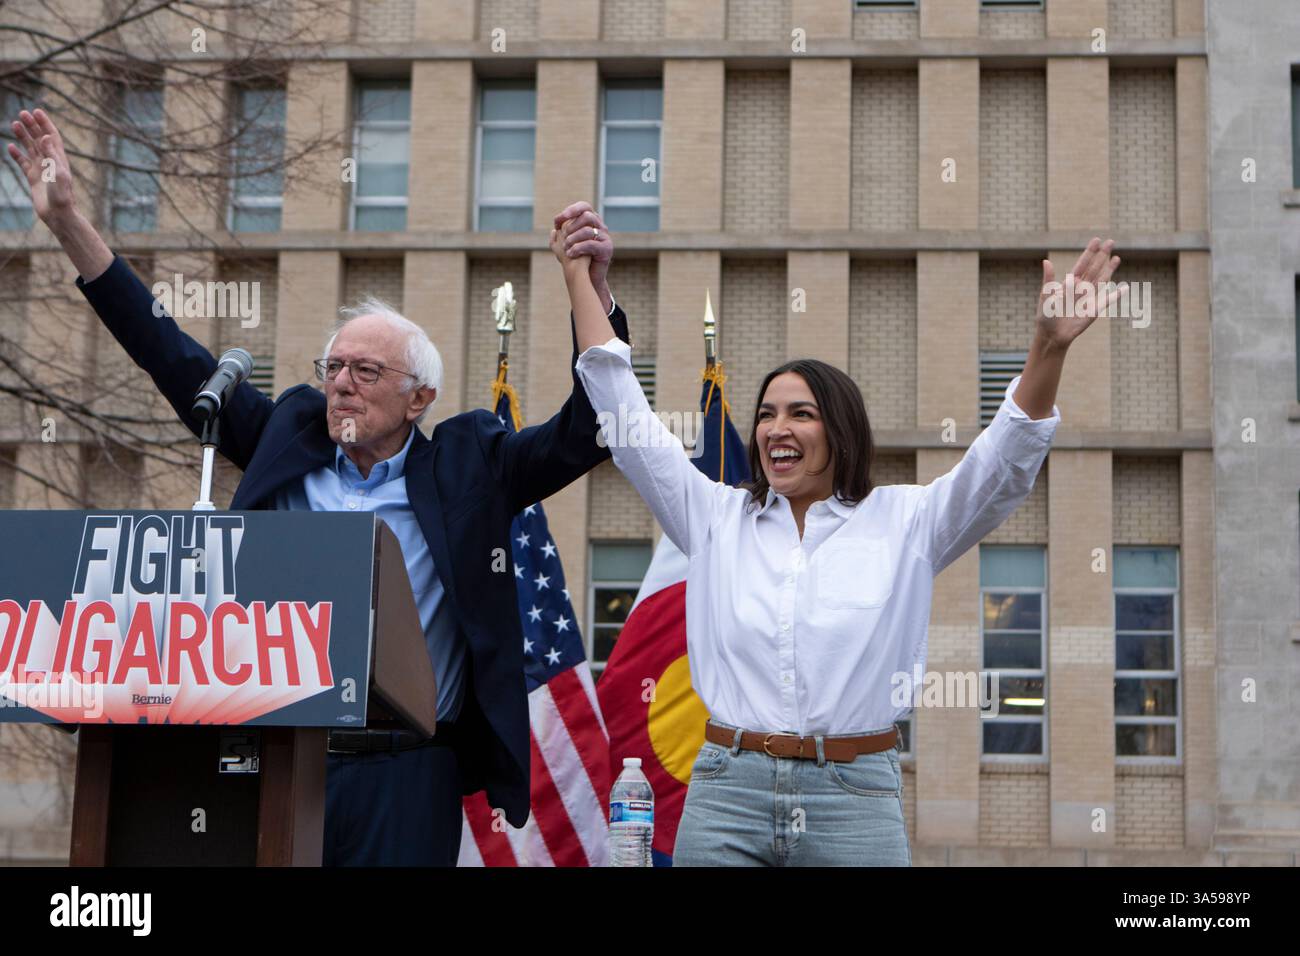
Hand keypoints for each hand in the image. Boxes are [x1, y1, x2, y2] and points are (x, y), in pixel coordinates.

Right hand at [6, 109, 76, 227]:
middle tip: (22, 113)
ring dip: (23, 136)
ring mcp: (41, 169)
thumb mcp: (58, 173)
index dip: (45, 123)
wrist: (58, 215)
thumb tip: (45, 137)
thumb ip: (52, 155)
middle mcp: (51, 162)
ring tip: (14, 124)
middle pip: (40, 139)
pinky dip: (17, 155)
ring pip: (30, 148)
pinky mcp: (33, 178)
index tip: (36, 111)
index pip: (52, 136)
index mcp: (59, 159)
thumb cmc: (62, 195)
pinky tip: (10, 146)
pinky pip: (23, 163)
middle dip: (32, 126)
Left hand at [551, 201, 612, 307]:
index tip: (557, 221)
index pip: (584, 207)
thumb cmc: (577, 260)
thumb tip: (554, 228)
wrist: (588, 278)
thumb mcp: (565, 247)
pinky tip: (570, 254)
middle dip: (571, 227)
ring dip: (572, 239)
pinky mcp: (607, 249)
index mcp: (591, 222)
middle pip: (587, 216)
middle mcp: (600, 227)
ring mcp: (605, 237)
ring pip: (588, 230)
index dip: (571, 210)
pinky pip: (591, 244)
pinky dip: (578, 248)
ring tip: (566, 248)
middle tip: (564, 238)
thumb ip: (560, 237)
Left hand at [1035, 237, 1124, 350]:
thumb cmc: (1046, 315)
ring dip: (1109, 269)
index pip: (1081, 264)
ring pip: (1101, 280)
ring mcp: (1089, 298)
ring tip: (1117, 257)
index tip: (1097, 240)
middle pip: (1094, 268)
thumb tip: (1046, 261)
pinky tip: (1125, 287)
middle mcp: (1080, 287)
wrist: (1052, 335)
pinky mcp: (1094, 310)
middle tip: (1111, 241)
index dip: (1089, 252)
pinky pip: (1107, 301)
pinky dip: (1116, 295)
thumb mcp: (1045, 296)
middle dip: (1102, 255)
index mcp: (1069, 282)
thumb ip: (1049, 279)